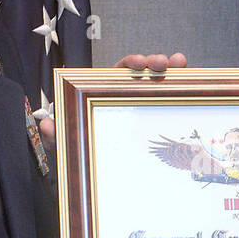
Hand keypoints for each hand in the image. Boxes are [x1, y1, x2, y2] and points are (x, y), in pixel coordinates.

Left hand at [38, 53, 187, 146]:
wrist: (102, 175)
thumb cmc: (86, 154)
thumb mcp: (70, 147)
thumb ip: (57, 137)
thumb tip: (46, 124)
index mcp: (107, 95)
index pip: (118, 72)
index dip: (130, 64)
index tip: (138, 63)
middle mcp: (128, 96)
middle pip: (144, 72)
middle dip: (154, 62)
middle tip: (162, 63)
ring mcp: (145, 106)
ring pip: (161, 83)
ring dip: (173, 69)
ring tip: (180, 63)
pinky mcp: (159, 119)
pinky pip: (172, 102)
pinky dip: (183, 90)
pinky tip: (192, 81)